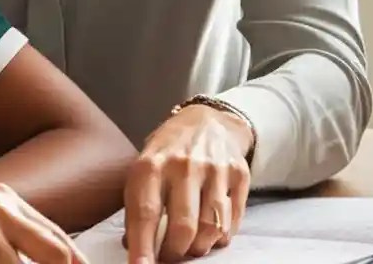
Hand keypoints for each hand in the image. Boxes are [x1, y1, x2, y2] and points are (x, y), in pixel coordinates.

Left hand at [123, 104, 252, 261]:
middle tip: (168, 258)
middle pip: (183, 227)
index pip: (145, 213)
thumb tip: (133, 248)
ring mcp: (215, 169)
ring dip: (199, 249)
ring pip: (211, 228)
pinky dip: (220, 237)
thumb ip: (138, 206)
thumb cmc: (167, 153)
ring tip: (189, 248)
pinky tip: (209, 233)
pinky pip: (232, 221)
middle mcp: (184, 165)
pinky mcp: (239, 174)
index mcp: (151, 164)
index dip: (143, 247)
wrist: (206, 121)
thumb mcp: (143, 170)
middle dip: (174, 253)